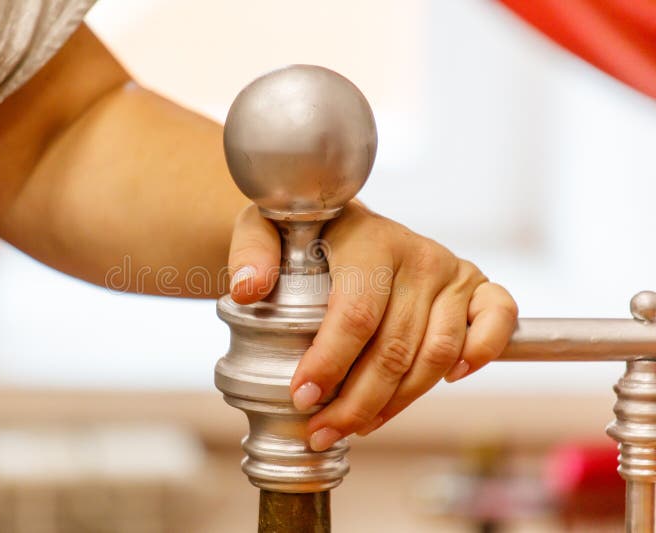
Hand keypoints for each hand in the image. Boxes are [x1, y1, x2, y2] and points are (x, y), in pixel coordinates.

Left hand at [227, 201, 517, 450]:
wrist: (342, 220)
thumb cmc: (304, 232)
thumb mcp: (263, 228)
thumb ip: (251, 253)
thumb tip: (249, 291)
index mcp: (369, 239)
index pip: (356, 314)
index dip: (330, 362)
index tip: (302, 397)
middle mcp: (417, 255)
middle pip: (394, 348)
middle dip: (355, 402)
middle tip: (321, 431)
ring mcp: (450, 272)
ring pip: (436, 355)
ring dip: (397, 402)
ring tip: (357, 426)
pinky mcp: (476, 286)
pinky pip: (497, 322)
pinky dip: (482, 354)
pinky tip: (448, 382)